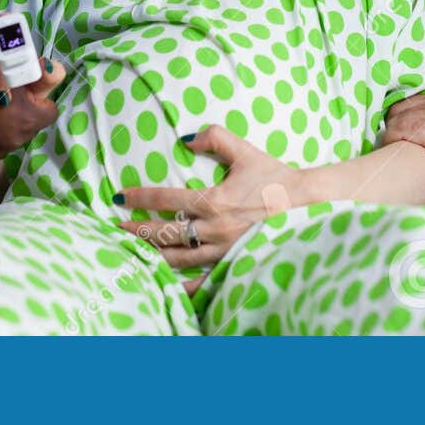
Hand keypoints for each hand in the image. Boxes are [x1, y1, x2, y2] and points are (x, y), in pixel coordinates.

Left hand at [112, 125, 301, 294]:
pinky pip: (202, 282)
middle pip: (164, 233)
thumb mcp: (246, 152)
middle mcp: (214, 230)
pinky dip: (181, 286)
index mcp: (213, 201)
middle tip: (115, 227)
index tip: (119, 197)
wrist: (308, 205)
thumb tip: (186, 138)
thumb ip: (215, 138)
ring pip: (177, 259)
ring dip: (151, 255)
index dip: (139, 197)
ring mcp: (223, 252)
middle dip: (137, 230)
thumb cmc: (276, 177)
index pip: (165, 199)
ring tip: (132, 251)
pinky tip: (163, 285)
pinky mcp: (233, 265)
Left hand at [380, 92, 424, 199]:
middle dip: (391, 128)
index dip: (396, 120)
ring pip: (398, 120)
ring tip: (390, 154)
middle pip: (399, 109)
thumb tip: (416, 135)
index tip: (392, 136)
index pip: (407, 102)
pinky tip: (395, 155)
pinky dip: (394, 142)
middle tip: (390, 147)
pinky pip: (403, 131)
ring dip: (390, 138)